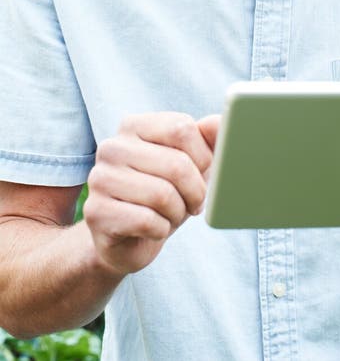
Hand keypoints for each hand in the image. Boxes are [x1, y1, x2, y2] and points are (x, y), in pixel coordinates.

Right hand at [84, 112, 219, 276]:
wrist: (127, 239)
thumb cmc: (164, 193)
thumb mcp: (191, 164)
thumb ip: (209, 139)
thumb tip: (221, 121)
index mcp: (134, 125)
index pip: (182, 128)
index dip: (203, 156)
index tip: (202, 172)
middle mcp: (112, 146)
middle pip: (176, 164)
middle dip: (195, 192)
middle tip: (194, 203)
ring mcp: (100, 178)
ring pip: (162, 195)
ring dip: (178, 212)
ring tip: (172, 215)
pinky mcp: (96, 212)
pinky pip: (146, 221)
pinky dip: (161, 229)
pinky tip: (154, 229)